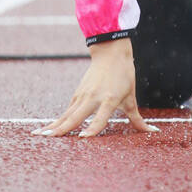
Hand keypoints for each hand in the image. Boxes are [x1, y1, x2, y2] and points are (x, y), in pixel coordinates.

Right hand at [32, 39, 159, 138]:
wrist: (110, 53)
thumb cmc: (124, 76)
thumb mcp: (131, 98)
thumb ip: (138, 119)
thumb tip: (153, 132)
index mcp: (109, 99)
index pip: (100, 118)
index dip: (92, 128)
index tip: (83, 138)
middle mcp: (93, 98)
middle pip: (75, 116)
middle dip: (62, 129)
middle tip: (48, 139)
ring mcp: (82, 96)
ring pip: (66, 114)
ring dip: (52, 126)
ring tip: (38, 135)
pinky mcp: (77, 95)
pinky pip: (66, 111)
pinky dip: (56, 121)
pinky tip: (46, 130)